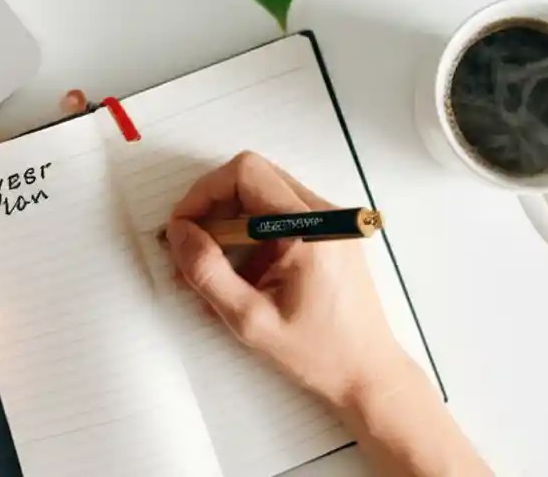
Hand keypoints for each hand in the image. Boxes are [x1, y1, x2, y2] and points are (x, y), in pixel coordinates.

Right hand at [164, 151, 409, 408]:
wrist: (369, 374)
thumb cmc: (319, 354)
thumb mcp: (251, 321)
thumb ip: (208, 273)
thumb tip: (178, 233)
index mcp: (311, 230)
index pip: (246, 173)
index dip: (203, 193)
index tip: (183, 228)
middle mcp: (326, 215)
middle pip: (252, 178)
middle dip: (212, 208)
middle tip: (192, 250)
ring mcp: (331, 222)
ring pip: (262, 195)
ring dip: (229, 224)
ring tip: (214, 271)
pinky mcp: (330, 234)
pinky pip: (279, 215)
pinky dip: (251, 236)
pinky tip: (243, 276)